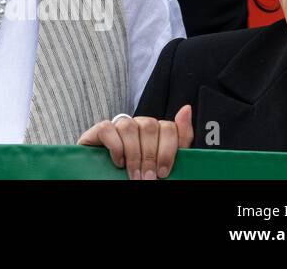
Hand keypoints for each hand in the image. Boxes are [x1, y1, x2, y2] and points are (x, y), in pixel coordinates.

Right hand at [78, 104, 193, 179]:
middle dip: (150, 156)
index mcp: (156, 131)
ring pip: (129, 127)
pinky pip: (108, 129)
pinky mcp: (99, 130)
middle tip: (147, 178)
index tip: (163, 172)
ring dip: (133, 155)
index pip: (168, 127)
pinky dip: (115, 148)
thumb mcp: (164, 160)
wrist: (109, 178)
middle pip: (149, 126)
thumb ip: (179, 137)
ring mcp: (118, 125)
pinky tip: (118, 162)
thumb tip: (186, 109)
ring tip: (133, 175)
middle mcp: (137, 124)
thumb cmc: (140, 172)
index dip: (167, 151)